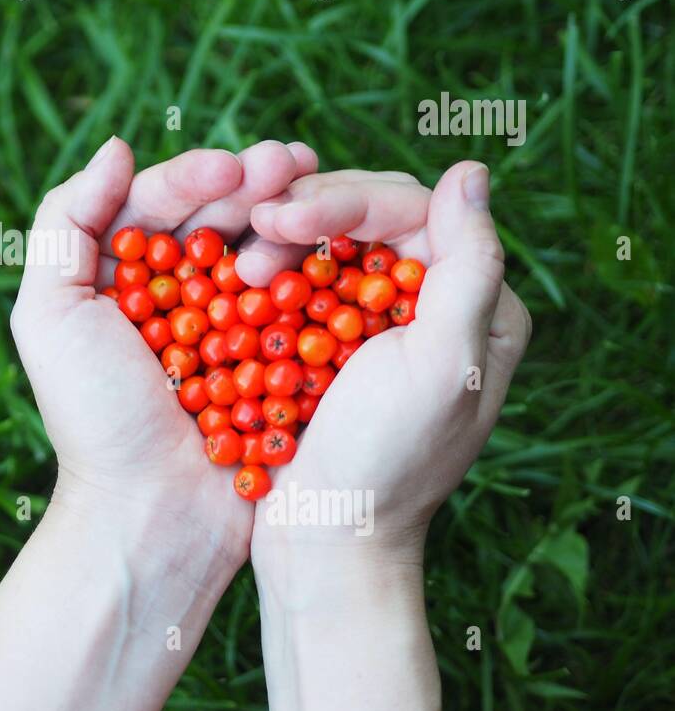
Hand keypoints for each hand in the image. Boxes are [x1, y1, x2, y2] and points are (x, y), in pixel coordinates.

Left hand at [9, 136, 317, 572]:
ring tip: (320, 190)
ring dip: (292, 216)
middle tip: (295, 161)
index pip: (157, 201)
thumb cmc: (94, 418)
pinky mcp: (272, 359)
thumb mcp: (50, 315)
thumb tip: (116, 145)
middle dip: (254, 183)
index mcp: (118, 274)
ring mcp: (228, 324)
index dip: (195, 176)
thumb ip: (66, 223)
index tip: (235, 170)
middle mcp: (174, 291)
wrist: (151, 517)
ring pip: (262, 249)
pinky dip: (317, 270)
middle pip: (218, 216)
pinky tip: (345, 241)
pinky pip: (297, 302)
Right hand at [238, 162, 531, 710]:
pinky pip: (295, 277)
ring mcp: (374, 319)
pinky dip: (263, 270)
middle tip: (251, 234)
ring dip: (277, 239)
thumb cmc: (385, 462)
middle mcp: (430, 301)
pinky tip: (234, 278)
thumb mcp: (442, 367)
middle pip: (367, 215)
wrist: (324, 539)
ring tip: (241, 266)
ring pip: (326, 239)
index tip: (275, 217)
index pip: (412, 211)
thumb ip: (469, 267)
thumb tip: (471, 171)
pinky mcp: (326, 339)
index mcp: (475, 303)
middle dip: (304, 214)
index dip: (343, 199)